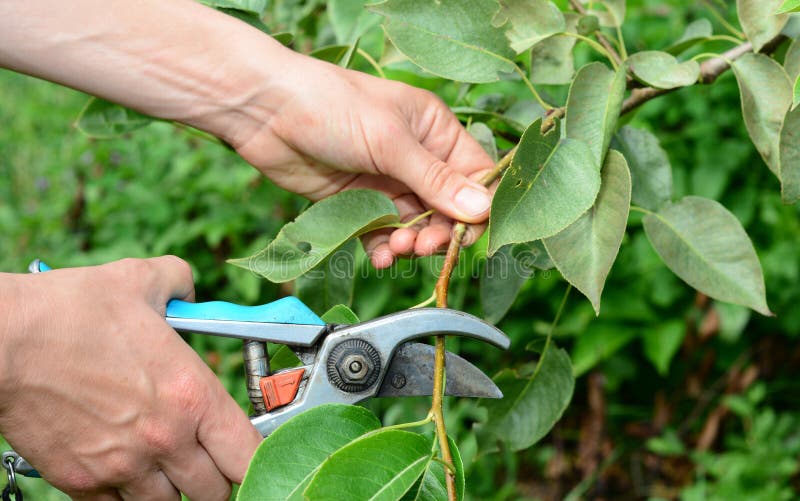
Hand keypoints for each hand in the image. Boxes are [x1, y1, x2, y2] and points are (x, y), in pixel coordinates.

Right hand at [0, 257, 260, 499]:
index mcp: (191, 396)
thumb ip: (180, 282)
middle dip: (221, 480)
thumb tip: (189, 286)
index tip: (258, 459)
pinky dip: (130, 497)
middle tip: (214, 462)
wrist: (3, 340)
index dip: (261, 462)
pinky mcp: (81, 481)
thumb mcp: (140, 280)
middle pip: (216, 491)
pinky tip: (128, 474)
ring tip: (172, 469)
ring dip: (176, 491)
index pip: (249, 455)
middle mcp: (165, 439)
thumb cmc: (70, 311)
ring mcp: (122, 466)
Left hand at [230, 52, 495, 267]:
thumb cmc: (331, 106)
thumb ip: (434, 179)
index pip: (475, 175)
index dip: (476, 208)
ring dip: (412, 244)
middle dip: (440, 231)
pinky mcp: (359, 203)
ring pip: (416, 226)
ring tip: (398, 249)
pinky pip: (383, 234)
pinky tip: (380, 258)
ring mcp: (387, 182)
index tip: (466, 235)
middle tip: (423, 246)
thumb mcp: (389, 141)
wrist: (265, 112)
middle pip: (447, 208)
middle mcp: (416, 158)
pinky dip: (385, 249)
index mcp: (435, 131)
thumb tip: (482, 210)